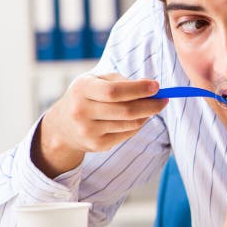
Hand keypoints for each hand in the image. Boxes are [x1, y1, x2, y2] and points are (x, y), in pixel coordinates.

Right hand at [32, 73, 166, 177]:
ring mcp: (88, 131)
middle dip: (150, 105)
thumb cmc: (87, 96)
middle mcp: (81, 111)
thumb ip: (122, 81)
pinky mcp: (96, 145)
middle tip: (164, 99)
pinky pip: (127, 134)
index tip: (156, 86)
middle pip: (126, 110)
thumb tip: (151, 87)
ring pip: (130, 124)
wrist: (62, 126)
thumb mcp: (97, 81)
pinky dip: (138, 125)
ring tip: (151, 107)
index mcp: (82, 89)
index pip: (114, 91)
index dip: (138, 89)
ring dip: (147, 115)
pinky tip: (138, 118)